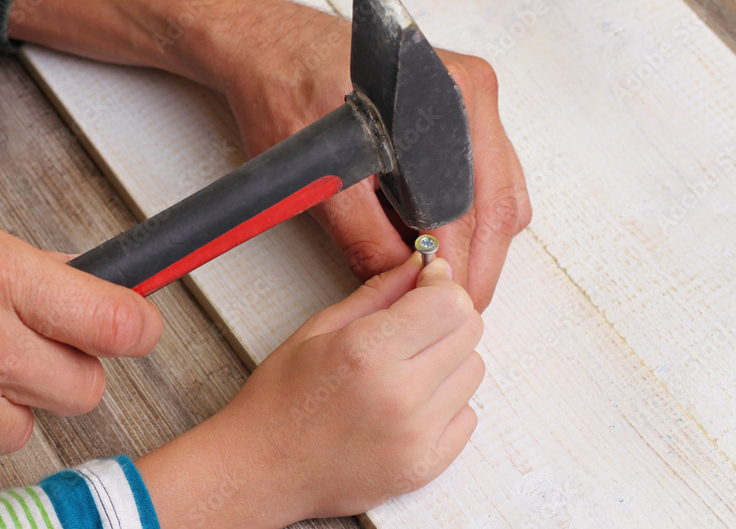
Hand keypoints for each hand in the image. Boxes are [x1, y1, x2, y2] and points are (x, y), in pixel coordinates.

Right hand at [136, 255, 483, 526]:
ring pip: (473, 370)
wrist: (262, 469)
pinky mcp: (425, 466)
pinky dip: (447, 402)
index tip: (426, 282)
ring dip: (449, 358)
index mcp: (367, 352)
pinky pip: (468, 415)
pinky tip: (410, 401)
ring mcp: (416, 435)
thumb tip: (419, 265)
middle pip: (469, 331)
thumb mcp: (318, 328)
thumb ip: (378, 293)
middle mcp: (399, 394)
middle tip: (413, 322)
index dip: (440, 283)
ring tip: (406, 366)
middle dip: (445, 315)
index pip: (449, 302)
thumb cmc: (280, 400)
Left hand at [225, 12, 530, 311]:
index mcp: (448, 93)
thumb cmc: (286, 87)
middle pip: (498, 202)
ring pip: (494, 195)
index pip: (476, 202)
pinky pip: (476, 182)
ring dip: (476, 243)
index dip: (466, 262)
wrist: (269, 50)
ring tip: (442, 281)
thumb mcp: (318, 169)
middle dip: (479, 261)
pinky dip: (462, 219)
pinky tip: (432, 242)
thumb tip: (399, 279)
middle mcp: (467, 95)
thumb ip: (360, 231)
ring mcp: (465, 106)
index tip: (452, 302)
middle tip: (456, 307)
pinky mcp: (451, 119)